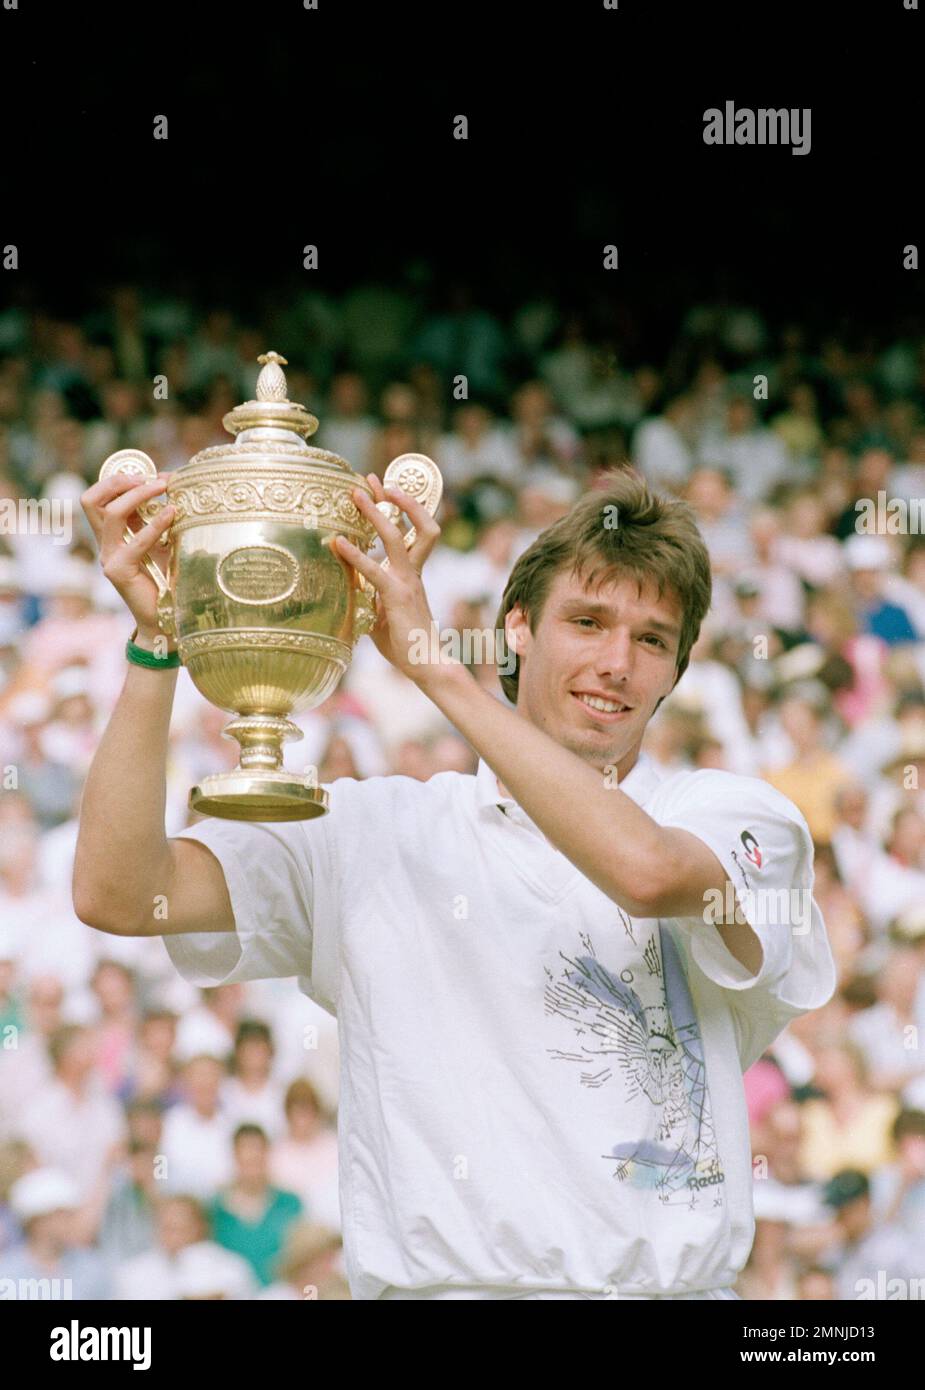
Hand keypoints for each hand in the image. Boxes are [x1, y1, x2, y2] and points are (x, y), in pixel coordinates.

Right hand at [80, 471, 174, 643]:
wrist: (167, 616)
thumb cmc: (168, 578)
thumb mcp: (163, 541)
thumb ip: (159, 518)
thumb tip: (171, 484)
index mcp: (112, 534)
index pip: (100, 497)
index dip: (121, 480)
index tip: (152, 475)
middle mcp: (105, 543)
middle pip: (92, 499)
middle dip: (120, 481)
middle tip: (151, 478)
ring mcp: (108, 557)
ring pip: (110, 513)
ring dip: (138, 495)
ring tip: (163, 488)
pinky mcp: (118, 571)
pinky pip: (135, 541)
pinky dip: (154, 524)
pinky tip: (172, 514)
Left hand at [332, 473, 450, 685]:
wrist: (425, 663)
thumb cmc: (404, 642)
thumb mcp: (380, 614)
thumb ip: (367, 597)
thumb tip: (347, 588)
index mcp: (411, 573)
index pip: (412, 531)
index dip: (401, 507)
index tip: (383, 487)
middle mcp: (412, 572)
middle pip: (412, 524)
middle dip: (392, 498)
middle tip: (371, 479)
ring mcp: (407, 582)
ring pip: (397, 537)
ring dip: (376, 513)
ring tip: (356, 495)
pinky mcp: (397, 597)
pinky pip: (374, 570)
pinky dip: (355, 555)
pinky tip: (338, 543)